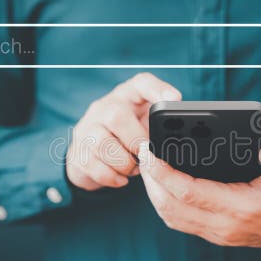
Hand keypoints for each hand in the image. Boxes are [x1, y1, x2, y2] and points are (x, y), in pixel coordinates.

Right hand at [67, 73, 180, 190]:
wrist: (92, 152)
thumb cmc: (128, 135)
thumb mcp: (145, 122)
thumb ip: (160, 124)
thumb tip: (181, 135)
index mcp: (128, 96)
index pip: (142, 83)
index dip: (159, 89)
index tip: (175, 100)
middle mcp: (105, 106)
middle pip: (116, 116)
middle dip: (135, 141)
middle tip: (146, 155)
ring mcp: (88, 127)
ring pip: (102, 143)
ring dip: (124, 162)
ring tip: (134, 168)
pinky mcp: (78, 150)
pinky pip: (92, 164)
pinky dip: (111, 176)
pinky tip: (122, 178)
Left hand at [138, 138, 260, 248]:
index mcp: (241, 208)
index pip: (188, 192)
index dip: (163, 173)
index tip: (150, 152)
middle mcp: (224, 226)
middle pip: (171, 207)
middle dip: (151, 181)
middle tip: (143, 153)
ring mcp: (219, 233)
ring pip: (172, 218)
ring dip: (154, 194)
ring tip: (149, 167)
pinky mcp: (217, 234)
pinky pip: (181, 222)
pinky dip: (165, 203)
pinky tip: (163, 184)